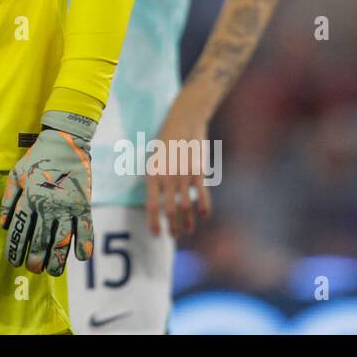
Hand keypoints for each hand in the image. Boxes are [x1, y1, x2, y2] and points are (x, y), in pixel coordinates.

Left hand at [0, 111, 96, 275]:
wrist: (66, 141)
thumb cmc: (38, 158)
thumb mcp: (16, 174)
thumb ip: (7, 199)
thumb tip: (2, 225)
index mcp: (28, 198)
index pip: (18, 230)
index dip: (14, 249)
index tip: (13, 261)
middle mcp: (46, 206)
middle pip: (39, 240)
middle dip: (35, 259)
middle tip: (33, 269)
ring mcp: (66, 207)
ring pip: (61, 240)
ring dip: (57, 259)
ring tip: (53, 270)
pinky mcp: (83, 205)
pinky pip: (85, 229)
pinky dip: (84, 245)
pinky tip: (80, 258)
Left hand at [144, 106, 212, 236]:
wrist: (184, 120)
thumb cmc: (166, 139)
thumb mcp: (154, 158)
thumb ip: (155, 178)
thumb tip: (157, 198)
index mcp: (152, 174)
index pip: (151, 205)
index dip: (154, 222)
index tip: (156, 234)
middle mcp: (167, 177)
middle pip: (170, 210)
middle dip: (172, 227)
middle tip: (173, 236)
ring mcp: (183, 175)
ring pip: (186, 207)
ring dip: (187, 222)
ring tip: (187, 231)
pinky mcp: (198, 172)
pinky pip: (202, 195)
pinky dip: (204, 207)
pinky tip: (204, 215)